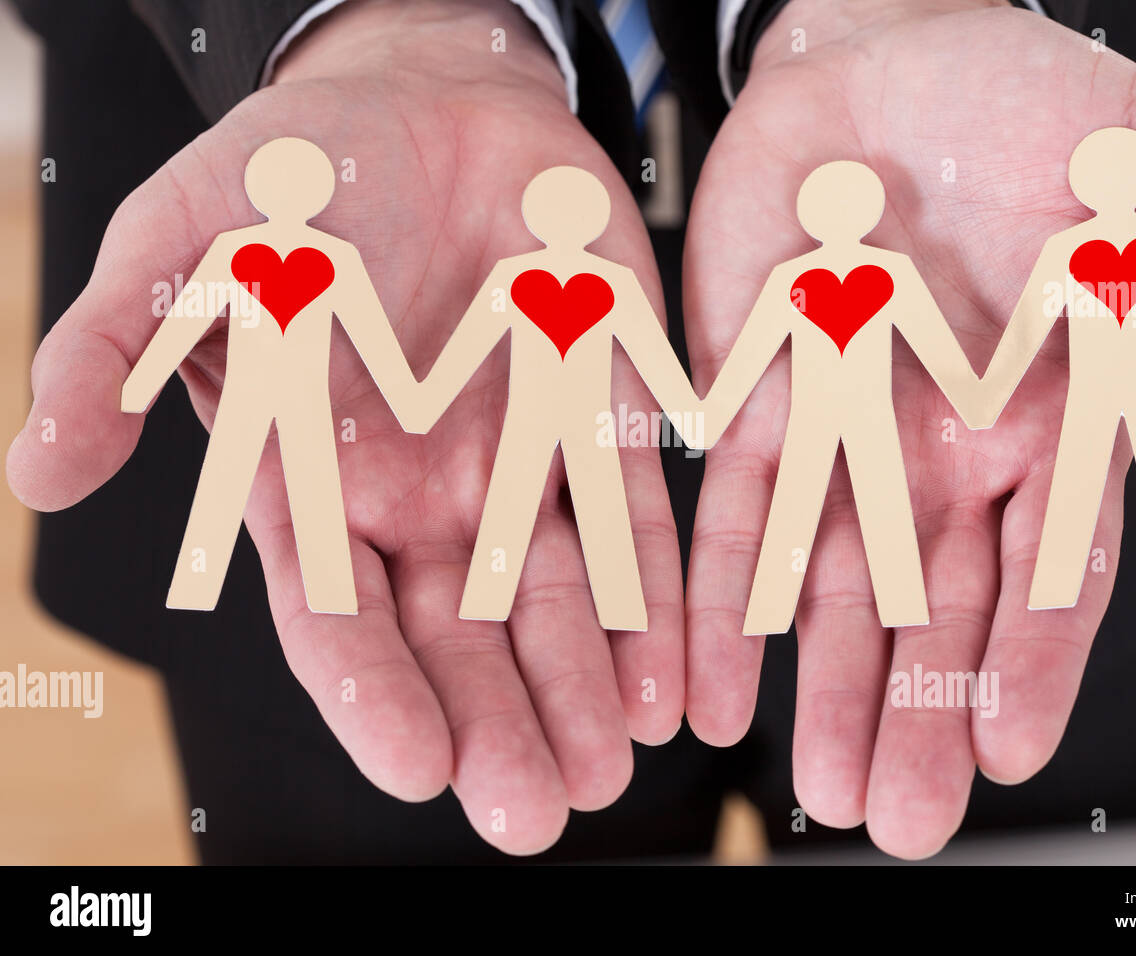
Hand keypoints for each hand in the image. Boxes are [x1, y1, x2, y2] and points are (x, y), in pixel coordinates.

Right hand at [6, 0, 685, 854]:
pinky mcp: (599, 414)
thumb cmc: (297, 176)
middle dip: (495, 723)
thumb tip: (36, 472)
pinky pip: (631, 518)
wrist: (424, 99)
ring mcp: (515, 462)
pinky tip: (671, 674)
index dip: (373, 692)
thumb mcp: (184, 246)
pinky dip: (652, 594)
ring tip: (613, 765)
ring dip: (584, 683)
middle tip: (533, 809)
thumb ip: (110, 355)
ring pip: (553, 599)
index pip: (338, 615)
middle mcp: (418, 496)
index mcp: (316, 479)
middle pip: (457, 635)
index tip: (417, 767)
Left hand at [682, 0, 1135, 856]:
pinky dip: (724, 597)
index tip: (1010, 749)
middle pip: (935, 604)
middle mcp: (948, 445)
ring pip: (831, 582)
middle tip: (901, 813)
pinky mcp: (754, 396)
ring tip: (814, 779)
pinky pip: (735, 512)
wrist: (879, 55)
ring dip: (820, 681)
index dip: (1030, 657)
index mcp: (1050, 411)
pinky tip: (714, 682)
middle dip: (918, 709)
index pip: (1049, 561)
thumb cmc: (1018, 100)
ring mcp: (848, 428)